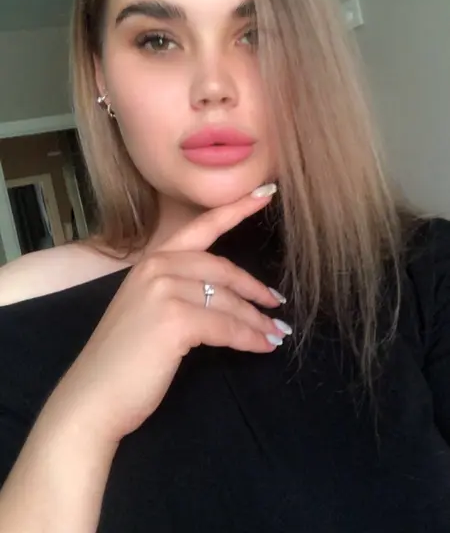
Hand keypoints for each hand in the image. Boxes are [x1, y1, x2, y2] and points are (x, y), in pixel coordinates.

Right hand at [53, 185, 288, 444]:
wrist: (93, 396)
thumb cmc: (123, 358)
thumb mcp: (149, 310)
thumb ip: (179, 291)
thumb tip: (226, 296)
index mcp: (151, 260)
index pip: (201, 227)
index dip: (237, 209)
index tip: (267, 193)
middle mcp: (157, 267)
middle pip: (222, 269)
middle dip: (254, 288)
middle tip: (277, 303)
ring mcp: (164, 291)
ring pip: (227, 300)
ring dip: (256, 319)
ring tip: (275, 332)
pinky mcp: (175, 319)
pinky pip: (226, 326)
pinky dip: (249, 337)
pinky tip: (262, 346)